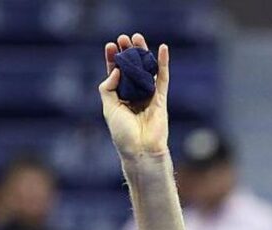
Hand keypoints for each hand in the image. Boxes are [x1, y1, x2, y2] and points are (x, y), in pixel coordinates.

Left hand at [99, 33, 169, 158]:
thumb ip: (108, 89)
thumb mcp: (109, 108)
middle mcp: (133, 95)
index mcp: (118, 98)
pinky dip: (163, 63)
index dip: (112, 60)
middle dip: (127, 52)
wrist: (140, 149)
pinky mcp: (161, 98)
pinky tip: (162, 49)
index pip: (115, 74)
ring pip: (146, 69)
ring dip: (142, 53)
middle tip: (124, 38)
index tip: (110, 46)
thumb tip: (115, 70)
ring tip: (137, 37)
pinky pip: (163, 77)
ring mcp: (148, 95)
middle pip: (131, 68)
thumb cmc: (122, 133)